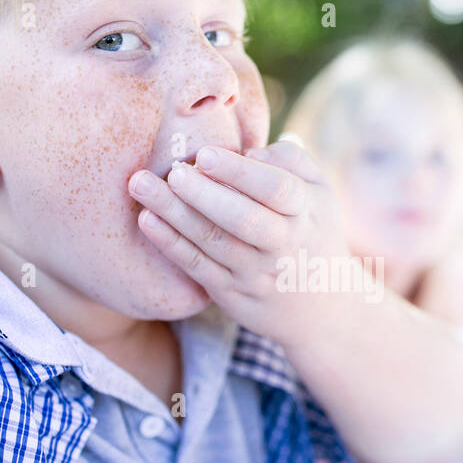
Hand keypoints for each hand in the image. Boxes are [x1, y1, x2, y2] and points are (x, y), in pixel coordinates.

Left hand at [128, 140, 360, 348]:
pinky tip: (146, 219)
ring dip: (174, 213)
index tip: (205, 154)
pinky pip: (197, 267)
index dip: (240, 173)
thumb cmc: (312, 232)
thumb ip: (291, 160)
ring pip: (212, 242)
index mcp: (306, 213)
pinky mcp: (230, 294)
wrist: (321, 311)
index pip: (276, 190)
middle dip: (205, 195)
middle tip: (173, 171)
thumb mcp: (320, 193)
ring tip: (141, 184)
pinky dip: (170, 244)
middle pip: (243, 220)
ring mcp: (254, 274)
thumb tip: (248, 151)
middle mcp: (282, 245)